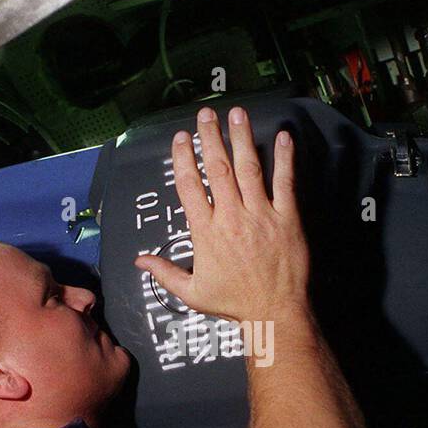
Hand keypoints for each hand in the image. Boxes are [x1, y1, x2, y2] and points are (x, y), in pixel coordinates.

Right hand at [134, 105, 310, 323]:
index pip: (190, 186)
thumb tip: (140, 261)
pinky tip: (282, 137)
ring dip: (241, 139)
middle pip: (217, 169)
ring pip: (248, 169)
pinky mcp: (287, 219)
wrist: (273, 312)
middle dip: (211, 138)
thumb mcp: (192, 292)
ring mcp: (261, 215)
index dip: (184, 159)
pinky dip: (284, 159)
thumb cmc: (233, 303)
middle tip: (206, 114)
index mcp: (206, 232)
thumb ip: (165, 272)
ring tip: (236, 114)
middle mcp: (231, 217)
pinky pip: (285, 183)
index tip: (181, 138)